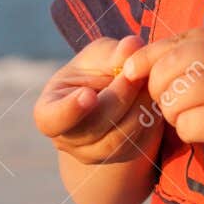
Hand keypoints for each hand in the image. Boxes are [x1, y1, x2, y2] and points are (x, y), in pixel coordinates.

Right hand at [34, 34, 163, 167]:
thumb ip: (113, 52)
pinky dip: (149, 118)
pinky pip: (139, 141)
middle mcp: (67, 140)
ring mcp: (94, 154)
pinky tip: (153, 97)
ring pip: (121, 137)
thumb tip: (132, 46)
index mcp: (49, 111)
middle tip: (136, 73)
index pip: (52, 119)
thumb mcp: (98, 56)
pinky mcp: (121, 157)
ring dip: (139, 106)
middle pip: (95, 126)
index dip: (69, 110)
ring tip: (148, 80)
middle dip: (120, 96)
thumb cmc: (95, 71)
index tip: (88, 94)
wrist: (110, 95)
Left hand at [120, 29, 203, 179]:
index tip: (132, 72)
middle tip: (173, 105)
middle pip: (168, 68)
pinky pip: (186, 125)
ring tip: (193, 119)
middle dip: (158, 90)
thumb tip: (137, 60)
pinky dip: (188, 133)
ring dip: (173, 114)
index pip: (175, 42)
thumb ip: (195, 58)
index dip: (147, 57)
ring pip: (173, 97)